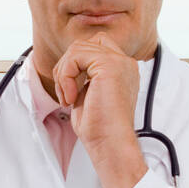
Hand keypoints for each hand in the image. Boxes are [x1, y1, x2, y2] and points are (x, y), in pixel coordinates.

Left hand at [53, 33, 138, 148]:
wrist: (110, 143)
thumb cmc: (99, 128)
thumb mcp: (88, 94)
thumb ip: (83, 75)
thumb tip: (67, 64)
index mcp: (123, 69)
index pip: (95, 46)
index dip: (76, 63)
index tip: (71, 90)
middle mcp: (125, 63)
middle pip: (85, 43)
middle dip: (67, 66)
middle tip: (66, 94)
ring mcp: (119, 62)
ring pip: (77, 48)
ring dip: (63, 74)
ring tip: (68, 98)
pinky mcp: (109, 65)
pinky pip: (75, 56)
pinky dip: (65, 77)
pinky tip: (71, 98)